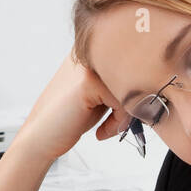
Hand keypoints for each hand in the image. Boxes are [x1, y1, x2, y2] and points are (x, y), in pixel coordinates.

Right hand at [17, 48, 129, 163]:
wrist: (40, 138)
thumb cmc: (67, 120)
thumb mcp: (98, 98)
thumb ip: (119, 86)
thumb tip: (151, 87)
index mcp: (90, 52)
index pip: (132, 65)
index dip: (133, 93)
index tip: (124, 115)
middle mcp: (89, 53)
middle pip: (135, 75)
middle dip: (132, 104)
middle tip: (119, 125)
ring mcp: (89, 65)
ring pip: (132, 88)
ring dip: (126, 116)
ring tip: (109, 129)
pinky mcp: (89, 82)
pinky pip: (124, 102)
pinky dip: (118, 122)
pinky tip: (100, 133)